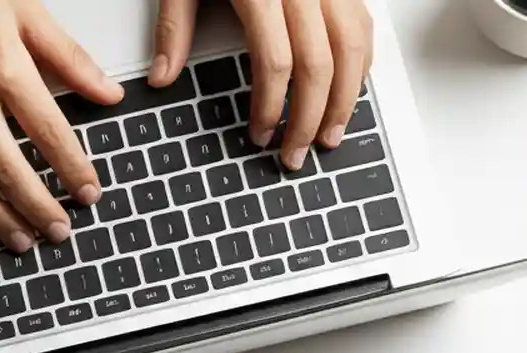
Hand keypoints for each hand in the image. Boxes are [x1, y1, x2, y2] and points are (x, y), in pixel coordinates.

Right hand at [0, 0, 124, 250]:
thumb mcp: (25, 9)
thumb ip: (69, 57)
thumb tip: (108, 92)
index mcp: (4, 67)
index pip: (49, 132)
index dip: (73, 168)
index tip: (89, 193)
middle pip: (7, 167)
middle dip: (38, 206)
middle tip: (59, 231)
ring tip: (19, 240)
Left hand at [149, 0, 372, 171]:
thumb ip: (175, 26)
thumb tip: (163, 77)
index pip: (276, 61)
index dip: (271, 105)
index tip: (260, 134)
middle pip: (320, 64)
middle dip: (308, 118)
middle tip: (294, 154)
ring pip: (352, 49)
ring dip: (344, 101)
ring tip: (329, 137)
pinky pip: (363, 26)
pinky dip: (360, 65)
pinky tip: (348, 93)